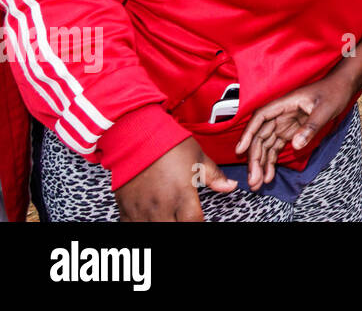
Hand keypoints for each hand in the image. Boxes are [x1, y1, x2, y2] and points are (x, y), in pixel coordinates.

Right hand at [114, 137, 237, 220]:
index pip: (194, 223)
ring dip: (163, 225)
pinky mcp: (126, 207)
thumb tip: (231, 186)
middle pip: (173, 230)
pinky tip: (149, 218)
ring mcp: (142, 208)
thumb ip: (214, 176)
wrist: (136, 135)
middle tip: (183, 217)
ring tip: (168, 217)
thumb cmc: (168, 143)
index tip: (200, 219)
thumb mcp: (197, 157)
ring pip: (153, 230)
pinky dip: (142, 225)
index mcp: (182, 194)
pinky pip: (132, 226)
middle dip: (181, 224)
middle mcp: (162, 205)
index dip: (200, 224)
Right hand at [235, 73, 352, 191]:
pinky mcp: (289, 131)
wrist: (343, 88)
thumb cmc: (334, 92)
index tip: (240, 150)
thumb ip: (311, 126)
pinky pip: (275, 147)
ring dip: (260, 164)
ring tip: (257, 184)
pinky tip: (269, 175)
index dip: (248, 133)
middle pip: (260, 136)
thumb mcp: (326, 109)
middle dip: (254, 158)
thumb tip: (296, 145)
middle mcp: (280, 114)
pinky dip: (271, 161)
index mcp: (285, 103)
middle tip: (253, 179)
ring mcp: (284, 123)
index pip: (260, 117)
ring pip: (266, 145)